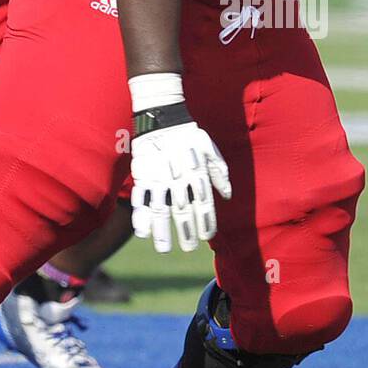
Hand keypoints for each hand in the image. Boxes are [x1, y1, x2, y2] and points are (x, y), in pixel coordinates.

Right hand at [131, 120, 231, 252]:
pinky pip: (140, 199)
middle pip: (182, 212)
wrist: (163, 118)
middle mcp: (178, 179)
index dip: (206, 222)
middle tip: (189, 247)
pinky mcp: (143, 175)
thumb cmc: (190, 136)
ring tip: (164, 249)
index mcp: (197, 174)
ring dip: (162, 231)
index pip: (203, 204)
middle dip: (186, 232)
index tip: (207, 237)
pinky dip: (140, 216)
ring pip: (160, 210)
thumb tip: (227, 196)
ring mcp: (159, 178)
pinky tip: (143, 233)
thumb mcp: (210, 150)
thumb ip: (219, 173)